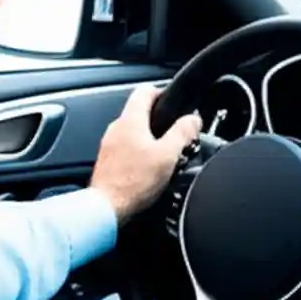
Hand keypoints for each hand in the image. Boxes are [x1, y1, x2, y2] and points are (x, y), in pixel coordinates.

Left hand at [89, 86, 201, 223]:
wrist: (107, 208)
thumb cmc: (133, 183)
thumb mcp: (167, 155)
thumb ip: (182, 133)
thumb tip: (193, 119)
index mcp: (130, 120)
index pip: (145, 91)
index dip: (162, 92)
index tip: (174, 103)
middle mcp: (116, 128)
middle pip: (139, 112)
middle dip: (158, 120)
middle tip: (175, 132)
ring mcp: (109, 145)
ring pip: (132, 132)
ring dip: (148, 138)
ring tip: (164, 153)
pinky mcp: (107, 161)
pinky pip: (125, 148)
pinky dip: (138, 152)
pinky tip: (148, 168)